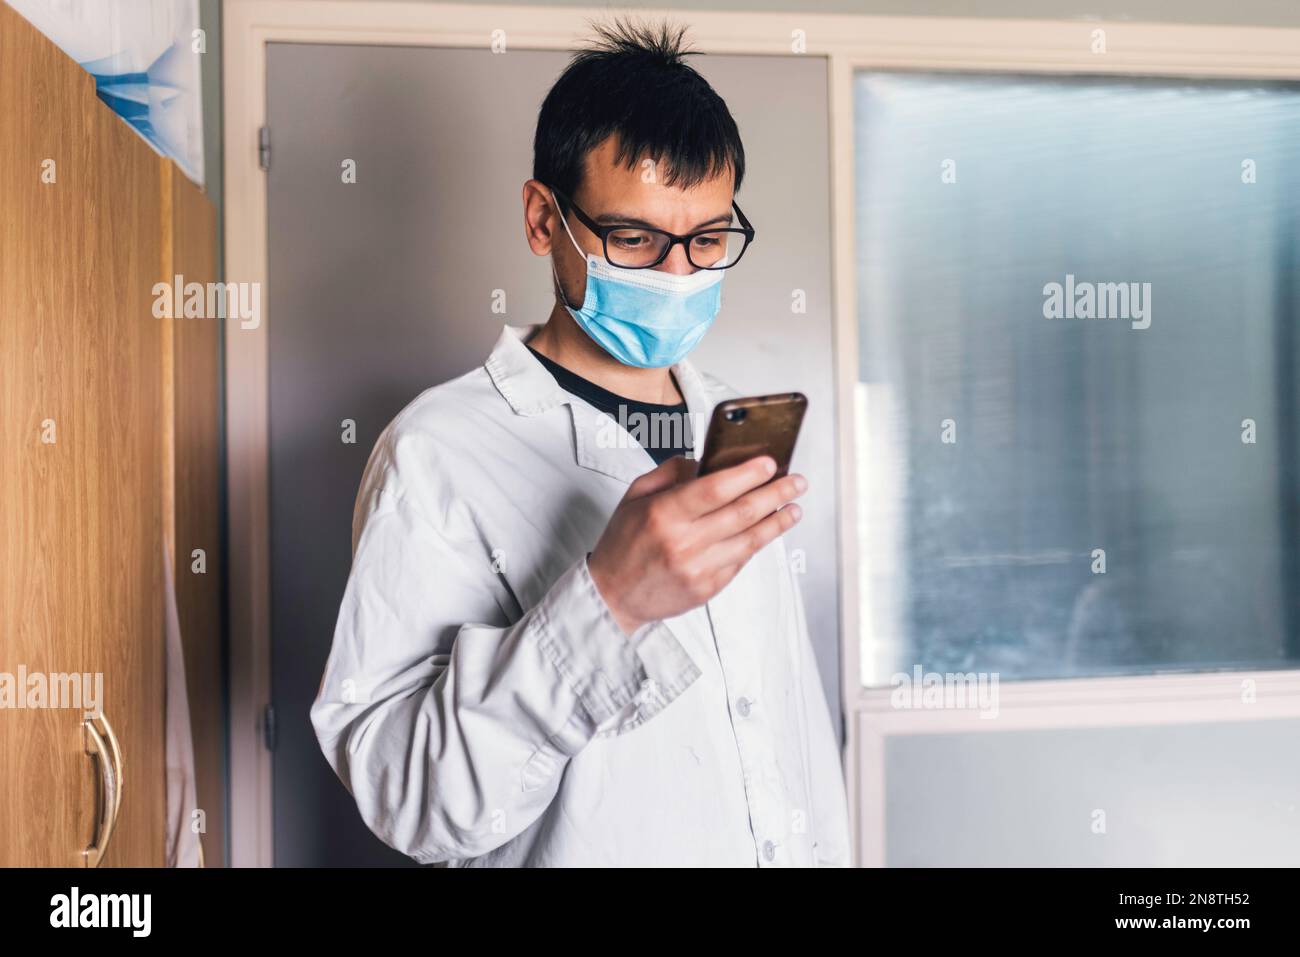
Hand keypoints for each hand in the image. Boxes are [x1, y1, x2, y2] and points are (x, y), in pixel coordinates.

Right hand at [587, 454, 806, 635]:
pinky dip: (758, 543)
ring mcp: (698, 568)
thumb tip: (707, 461)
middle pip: (743, 512)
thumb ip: (671, 472)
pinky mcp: (707, 589)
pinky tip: (770, 530)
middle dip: (776, 493)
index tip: (769, 463)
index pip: (716, 488)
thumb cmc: (623, 543)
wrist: (612, 596)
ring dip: (778, 521)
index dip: (748, 474)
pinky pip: (741, 561)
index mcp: (663, 513)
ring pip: (751, 540)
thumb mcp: (635, 496)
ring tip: (794, 507)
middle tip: (796, 481)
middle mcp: (683, 542)